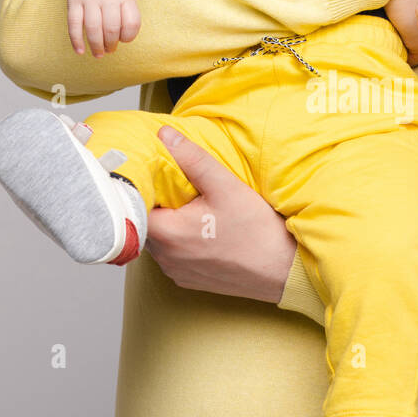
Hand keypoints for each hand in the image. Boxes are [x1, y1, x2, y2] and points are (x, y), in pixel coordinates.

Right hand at [67, 0, 141, 56]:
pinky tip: (80, 50)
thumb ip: (128, 14)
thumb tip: (121, 40)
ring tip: (99, 54)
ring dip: (96, 46)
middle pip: (111, 28)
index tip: (124, 40)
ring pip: (92, 28)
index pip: (131, 23)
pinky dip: (76, 40)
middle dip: (111, 45)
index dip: (129, 37)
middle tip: (110, 50)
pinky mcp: (73, 0)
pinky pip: (73, 24)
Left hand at [145, 127, 297, 301]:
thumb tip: (165, 135)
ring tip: (191, 209)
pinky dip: (180, 243)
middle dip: (157, 205)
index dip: (142, 188)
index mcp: (167, 233)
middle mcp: (165, 258)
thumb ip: (192, 159)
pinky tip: (202, 233)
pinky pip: (173, 257)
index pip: (134, 206)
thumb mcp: (225, 186)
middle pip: (145, 223)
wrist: (283, 270)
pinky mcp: (188, 281)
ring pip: (158, 241)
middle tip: (177, 189)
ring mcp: (176, 273)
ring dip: (168, 225)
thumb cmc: (256, 230)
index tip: (154, 176)